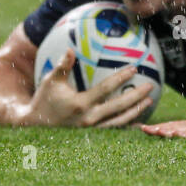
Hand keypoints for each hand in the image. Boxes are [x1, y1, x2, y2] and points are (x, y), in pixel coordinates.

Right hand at [27, 50, 155, 127]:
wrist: (35, 125)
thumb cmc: (44, 99)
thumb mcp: (51, 81)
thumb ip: (62, 66)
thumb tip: (70, 49)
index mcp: (80, 104)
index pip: (106, 89)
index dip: (121, 78)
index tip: (134, 68)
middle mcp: (89, 118)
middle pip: (119, 107)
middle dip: (136, 96)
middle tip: (150, 86)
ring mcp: (92, 129)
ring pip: (119, 121)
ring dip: (136, 111)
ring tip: (149, 101)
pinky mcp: (92, 136)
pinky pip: (114, 130)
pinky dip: (127, 125)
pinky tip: (138, 120)